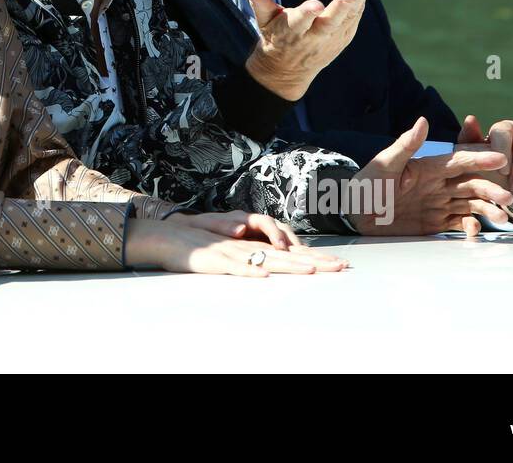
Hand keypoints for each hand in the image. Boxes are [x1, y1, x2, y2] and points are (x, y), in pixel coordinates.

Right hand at [126, 217, 347, 275]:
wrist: (171, 236)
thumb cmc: (201, 246)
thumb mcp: (232, 251)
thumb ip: (253, 256)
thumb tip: (273, 269)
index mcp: (254, 246)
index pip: (290, 252)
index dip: (315, 257)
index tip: (340, 264)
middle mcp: (248, 247)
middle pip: (286, 254)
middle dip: (315, 260)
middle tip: (340, 266)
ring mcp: (233, 252)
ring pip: (264, 258)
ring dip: (288, 264)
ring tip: (310, 269)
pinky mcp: (215, 260)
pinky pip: (234, 266)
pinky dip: (249, 270)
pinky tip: (263, 275)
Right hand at [242, 0, 374, 100]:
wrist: (287, 71)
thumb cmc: (275, 37)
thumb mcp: (263, 23)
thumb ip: (260, 4)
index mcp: (292, 32)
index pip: (300, 22)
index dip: (307, 13)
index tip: (316, 5)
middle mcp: (314, 38)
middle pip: (330, 22)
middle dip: (340, 8)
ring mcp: (332, 40)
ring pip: (347, 17)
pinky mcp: (343, 39)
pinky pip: (354, 18)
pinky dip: (360, 1)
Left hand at [349, 117, 512, 237]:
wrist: (352, 215)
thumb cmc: (366, 185)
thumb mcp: (385, 164)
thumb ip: (406, 145)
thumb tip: (424, 120)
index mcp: (428, 167)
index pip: (459, 160)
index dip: (480, 158)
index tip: (501, 158)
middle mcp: (437, 184)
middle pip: (471, 183)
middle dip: (491, 188)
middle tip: (508, 197)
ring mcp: (437, 203)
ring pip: (471, 204)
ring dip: (488, 208)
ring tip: (503, 216)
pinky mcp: (434, 222)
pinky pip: (458, 223)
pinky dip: (470, 226)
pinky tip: (474, 230)